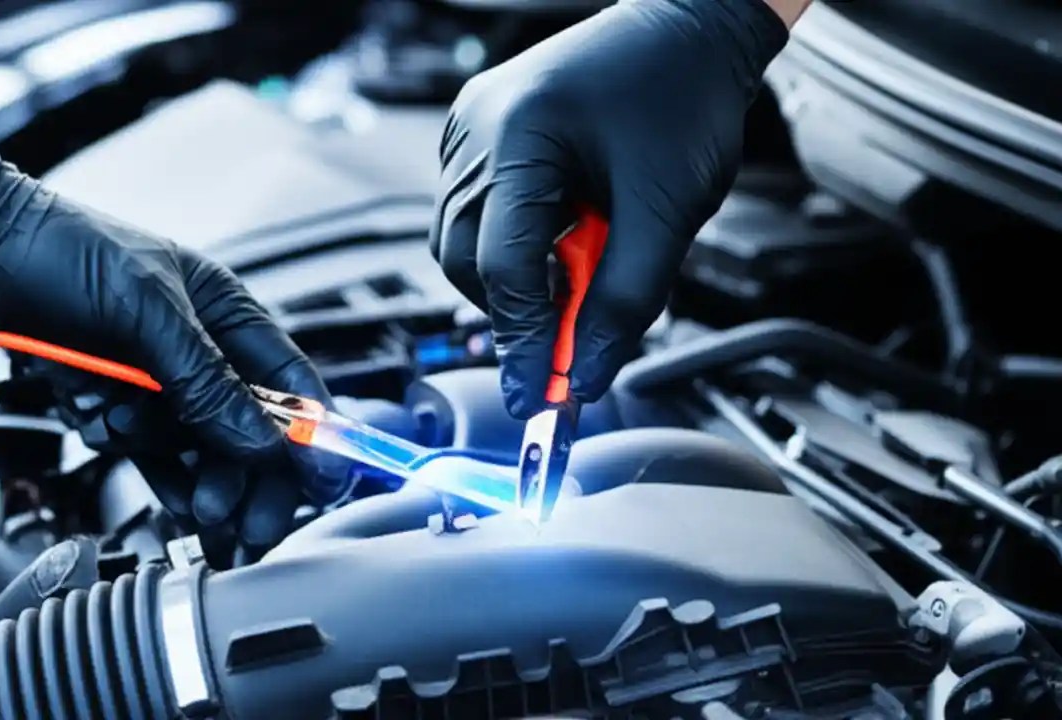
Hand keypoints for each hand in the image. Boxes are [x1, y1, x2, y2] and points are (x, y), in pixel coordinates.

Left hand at [0, 101, 337, 554]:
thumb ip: (205, 377)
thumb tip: (262, 436)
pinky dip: (144, 460)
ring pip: (198, 448)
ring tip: (191, 500)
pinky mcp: (116, 400)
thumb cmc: (59, 249)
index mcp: (227, 313)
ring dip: (193, 473)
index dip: (311, 435)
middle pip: (249, 430)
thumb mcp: (144, 309)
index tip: (319, 484)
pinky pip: (148, 451)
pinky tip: (136, 460)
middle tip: (240, 516)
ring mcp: (157, 378)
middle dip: (248, 476)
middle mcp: (201, 349)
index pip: (291, 384)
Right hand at [431, 0, 787, 417]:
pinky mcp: (478, 135)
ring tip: (582, 265)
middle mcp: (478, 129)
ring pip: (463, 241)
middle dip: (517, 307)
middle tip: (572, 332)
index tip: (538, 396)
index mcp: (520, 135)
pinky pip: (476, 211)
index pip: (502, 265)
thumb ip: (626, 299)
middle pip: (466, 259)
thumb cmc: (684, 100)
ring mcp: (470, 129)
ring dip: (516, 276)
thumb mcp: (668, 212)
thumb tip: (583, 373)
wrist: (687, 30)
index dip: (522, 339)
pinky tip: (564, 234)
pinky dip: (515, 243)